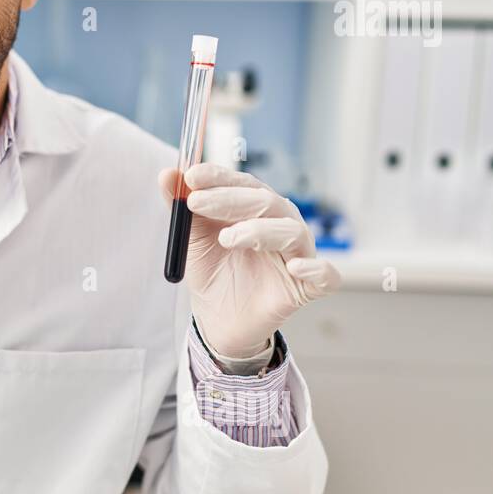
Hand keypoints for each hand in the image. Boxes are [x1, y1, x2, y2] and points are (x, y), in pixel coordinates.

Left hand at [159, 163, 339, 357]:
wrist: (218, 320)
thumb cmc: (212, 272)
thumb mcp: (191, 239)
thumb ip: (180, 206)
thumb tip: (166, 173)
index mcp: (255, 208)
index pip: (243, 183)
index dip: (219, 177)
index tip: (191, 176)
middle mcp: (281, 224)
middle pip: (266, 202)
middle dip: (230, 199)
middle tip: (196, 203)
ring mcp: (298, 254)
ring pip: (291, 231)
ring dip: (259, 230)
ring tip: (227, 239)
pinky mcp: (308, 287)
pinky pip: (325, 275)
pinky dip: (315, 269)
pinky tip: (295, 267)